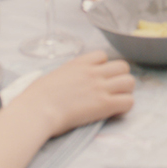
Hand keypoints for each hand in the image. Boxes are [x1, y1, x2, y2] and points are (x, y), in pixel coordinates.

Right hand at [10, 50, 133, 137]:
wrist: (37, 109)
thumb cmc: (36, 96)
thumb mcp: (53, 76)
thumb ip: (67, 76)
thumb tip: (67, 83)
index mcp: (79, 63)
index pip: (103, 55)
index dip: (103, 66)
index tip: (97, 77)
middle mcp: (93, 73)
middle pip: (123, 67)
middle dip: (120, 78)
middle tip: (112, 91)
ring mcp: (100, 88)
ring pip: (130, 82)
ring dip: (125, 92)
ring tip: (116, 101)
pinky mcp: (104, 105)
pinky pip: (128, 102)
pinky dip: (124, 107)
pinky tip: (115, 112)